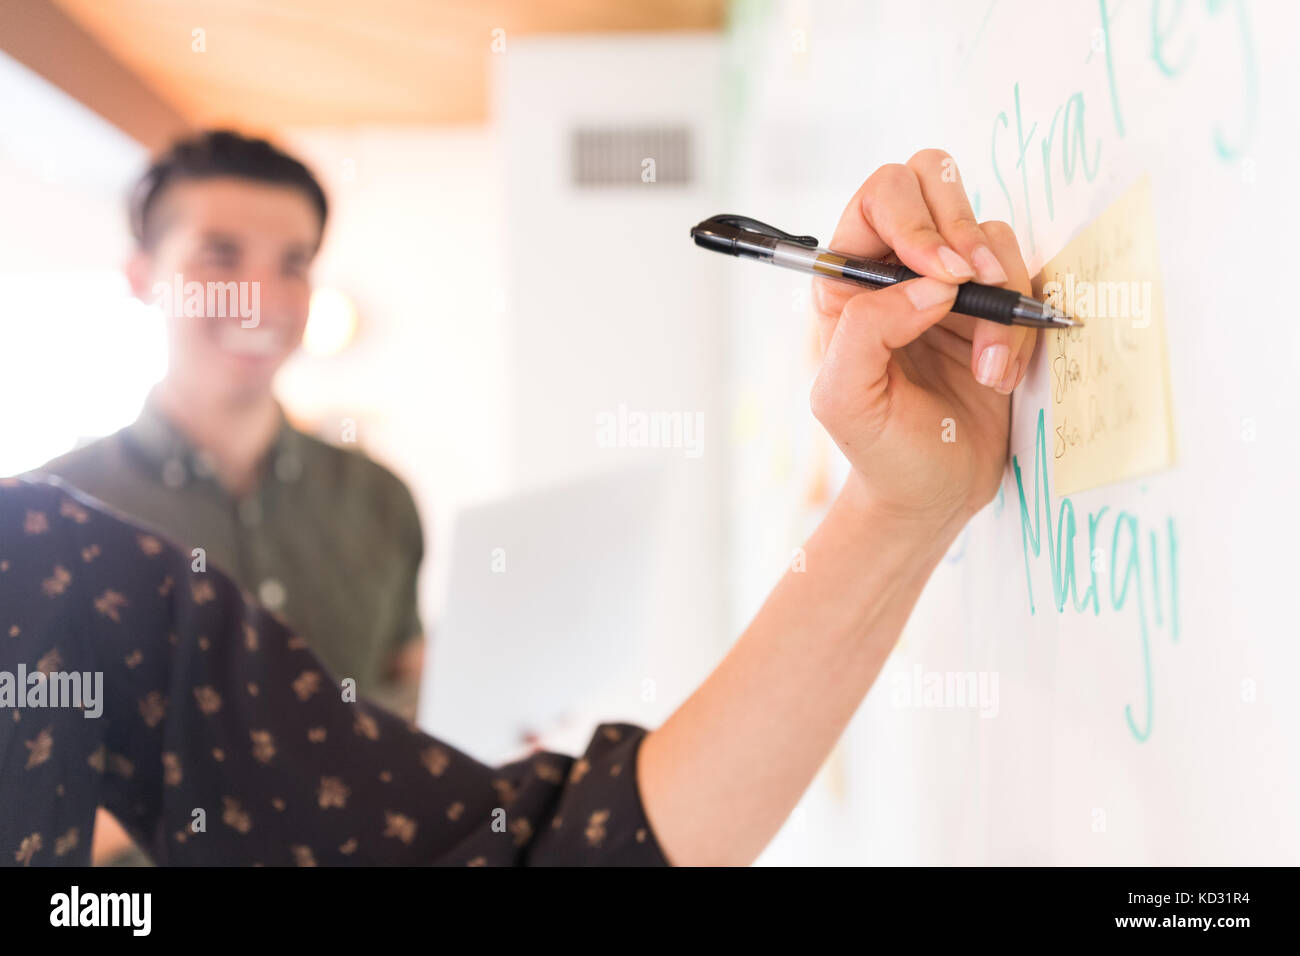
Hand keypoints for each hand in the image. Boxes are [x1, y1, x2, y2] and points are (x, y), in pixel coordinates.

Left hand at [809, 150, 1035, 530]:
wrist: (931, 495)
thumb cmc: (880, 450)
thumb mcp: (846, 399)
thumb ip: (868, 330)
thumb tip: (931, 283)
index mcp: (846, 280)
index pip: (878, 199)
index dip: (914, 222)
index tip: (942, 276)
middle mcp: (896, 270)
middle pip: (932, 180)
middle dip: (962, 230)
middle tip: (974, 285)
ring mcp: (951, 285)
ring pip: (989, 233)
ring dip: (998, 296)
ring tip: (987, 367)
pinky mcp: (995, 309)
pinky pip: (1024, 279)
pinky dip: (1022, 325)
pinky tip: (998, 375)